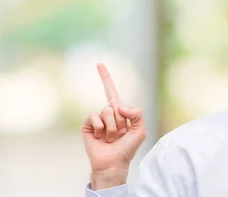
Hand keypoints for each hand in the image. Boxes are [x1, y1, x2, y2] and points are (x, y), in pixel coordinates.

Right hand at [81, 63, 146, 189]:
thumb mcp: (140, 130)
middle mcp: (106, 113)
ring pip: (106, 111)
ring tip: (111, 139)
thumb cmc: (127, 148)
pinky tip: (101, 138)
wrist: (113, 163)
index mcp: (119, 112)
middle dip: (121, 121)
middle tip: (120, 134)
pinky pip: (95, 117)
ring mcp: (96, 119)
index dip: (105, 78)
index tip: (99, 64)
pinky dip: (101, 128)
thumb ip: (137, 113)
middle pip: (115, 105)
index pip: (112, 91)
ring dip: (112, 127)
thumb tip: (118, 106)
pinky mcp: (87, 125)